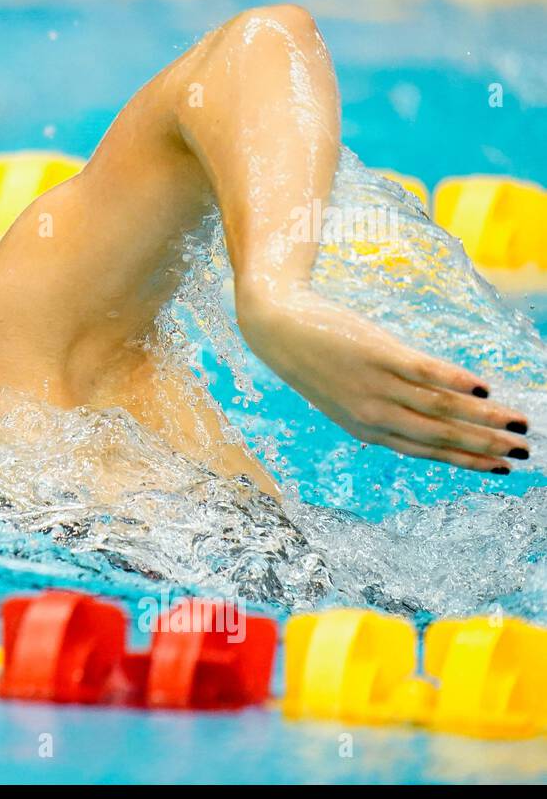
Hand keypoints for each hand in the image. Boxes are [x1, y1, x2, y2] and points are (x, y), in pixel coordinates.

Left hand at [237, 284, 529, 472]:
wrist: (277, 329)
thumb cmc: (317, 360)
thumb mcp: (347, 395)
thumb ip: (384, 408)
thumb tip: (431, 412)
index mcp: (366, 428)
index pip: (425, 450)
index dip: (465, 460)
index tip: (501, 469)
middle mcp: (372, 413)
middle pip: (439, 435)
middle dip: (485, 446)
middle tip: (524, 452)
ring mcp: (375, 385)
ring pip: (438, 408)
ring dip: (482, 418)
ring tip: (517, 423)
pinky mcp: (376, 355)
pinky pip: (423, 372)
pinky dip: (455, 382)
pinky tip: (484, 388)